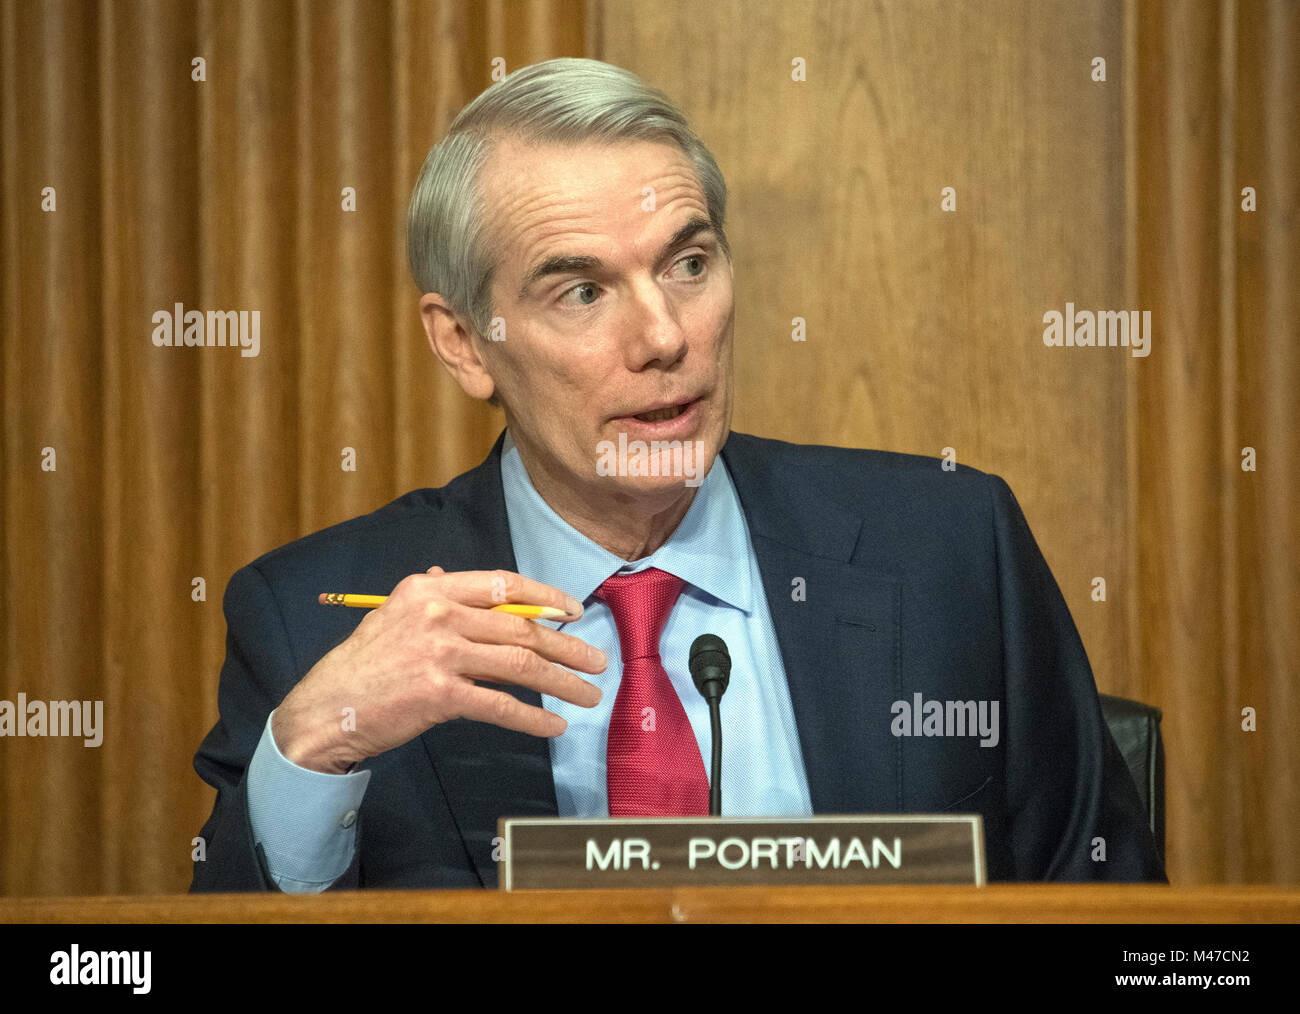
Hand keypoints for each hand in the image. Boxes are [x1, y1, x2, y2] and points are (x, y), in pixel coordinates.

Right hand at [272, 568, 605, 773]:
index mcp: (429, 588)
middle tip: (597, 661)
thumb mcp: (392, 616)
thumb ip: (430, 596)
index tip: (574, 611)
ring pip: (520, 665)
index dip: (546, 597)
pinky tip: (554, 726)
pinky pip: (500, 705)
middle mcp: (437, 614)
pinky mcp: (438, 694)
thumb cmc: (364, 665)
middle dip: (567, 645)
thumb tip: (452, 573)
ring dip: (562, 682)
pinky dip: (533, 718)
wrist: (325, 710)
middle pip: (521, 628)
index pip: (503, 584)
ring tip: (587, 695)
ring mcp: (439, 653)